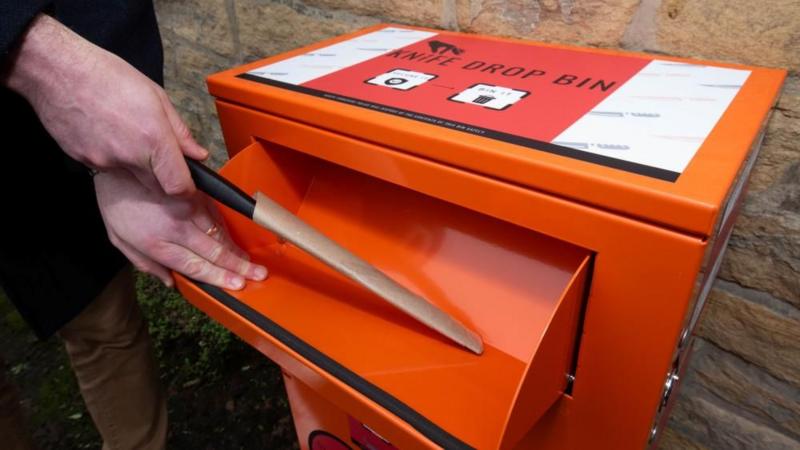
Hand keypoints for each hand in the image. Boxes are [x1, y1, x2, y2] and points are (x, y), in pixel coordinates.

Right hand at [2, 14, 203, 194]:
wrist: (57, 71)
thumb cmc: (106, 76)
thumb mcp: (156, 96)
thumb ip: (180, 131)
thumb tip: (197, 154)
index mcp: (153, 138)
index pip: (178, 187)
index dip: (187, 189)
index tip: (189, 183)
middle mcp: (129, 156)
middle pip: (156, 186)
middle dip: (163, 176)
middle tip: (159, 153)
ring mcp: (104, 161)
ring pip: (132, 177)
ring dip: (137, 165)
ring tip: (127, 133)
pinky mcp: (84, 161)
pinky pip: (108, 168)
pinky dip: (114, 157)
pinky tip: (108, 133)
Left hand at [94, 169, 266, 289]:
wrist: (116, 164)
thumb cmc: (115, 202)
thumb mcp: (118, 240)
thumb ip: (145, 264)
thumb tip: (170, 282)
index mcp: (157, 244)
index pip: (195, 267)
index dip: (219, 277)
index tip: (237, 285)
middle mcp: (176, 228)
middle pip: (214, 252)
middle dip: (238, 266)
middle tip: (257, 275)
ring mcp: (187, 209)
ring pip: (218, 234)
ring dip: (236, 249)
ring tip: (251, 261)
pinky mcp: (193, 193)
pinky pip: (215, 214)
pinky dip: (227, 229)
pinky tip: (234, 240)